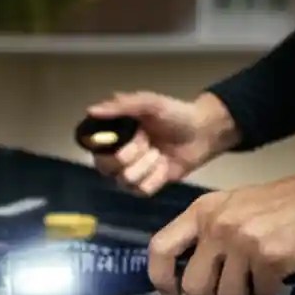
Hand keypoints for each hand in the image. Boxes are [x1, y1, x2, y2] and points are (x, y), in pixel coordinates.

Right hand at [87, 91, 238, 195]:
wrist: (203, 132)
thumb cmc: (175, 114)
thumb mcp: (148, 103)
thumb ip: (120, 106)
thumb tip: (90, 110)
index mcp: (115, 136)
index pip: (95, 150)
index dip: (108, 148)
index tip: (126, 138)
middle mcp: (119, 156)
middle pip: (107, 169)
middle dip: (131, 154)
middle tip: (148, 142)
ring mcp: (133, 172)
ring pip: (126, 180)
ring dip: (146, 166)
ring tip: (159, 154)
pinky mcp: (148, 186)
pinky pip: (142, 190)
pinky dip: (156, 178)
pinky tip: (165, 167)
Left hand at [148, 151, 294, 294]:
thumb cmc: (279, 205)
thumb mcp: (231, 207)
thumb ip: (206, 235)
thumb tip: (186, 279)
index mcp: (201, 212)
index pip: (160, 248)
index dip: (160, 278)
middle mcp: (216, 226)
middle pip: (194, 286)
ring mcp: (241, 242)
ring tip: (258, 278)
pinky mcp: (269, 258)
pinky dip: (270, 292)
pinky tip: (279, 273)